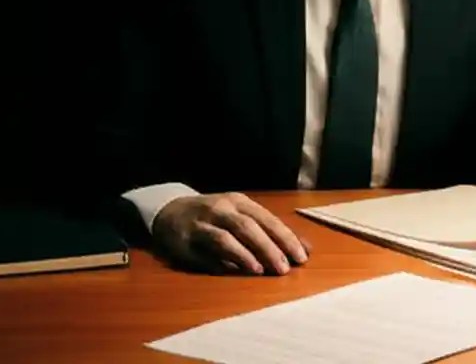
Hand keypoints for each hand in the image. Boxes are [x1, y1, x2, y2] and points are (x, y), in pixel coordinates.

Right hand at [152, 192, 311, 274]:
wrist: (169, 211)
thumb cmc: (215, 216)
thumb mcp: (242, 215)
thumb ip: (272, 231)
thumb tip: (306, 248)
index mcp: (239, 202)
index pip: (267, 219)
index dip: (285, 237)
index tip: (301, 257)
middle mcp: (221, 209)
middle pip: (248, 227)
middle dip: (268, 248)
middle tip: (283, 269)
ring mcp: (201, 224)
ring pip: (225, 238)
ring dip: (244, 255)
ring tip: (260, 270)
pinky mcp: (185, 242)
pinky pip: (204, 253)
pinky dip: (220, 263)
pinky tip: (233, 272)